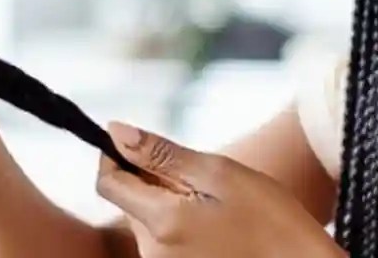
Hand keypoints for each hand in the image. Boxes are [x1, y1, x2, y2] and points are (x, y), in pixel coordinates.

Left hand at [96, 122, 345, 257]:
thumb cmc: (270, 219)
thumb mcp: (219, 172)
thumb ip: (161, 153)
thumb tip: (116, 131)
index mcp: (161, 222)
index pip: (107, 182)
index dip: (116, 156)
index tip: (139, 144)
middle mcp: (153, 253)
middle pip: (130, 201)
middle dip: (155, 180)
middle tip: (202, 178)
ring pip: (149, 219)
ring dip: (171, 202)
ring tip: (216, 205)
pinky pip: (166, 240)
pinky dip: (183, 224)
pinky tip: (217, 225)